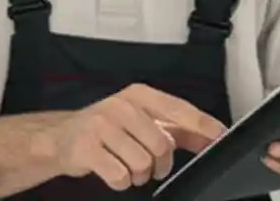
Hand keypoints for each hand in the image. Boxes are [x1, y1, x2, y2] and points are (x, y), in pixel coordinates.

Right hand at [43, 84, 227, 191]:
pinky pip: (120, 176)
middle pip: (162, 144)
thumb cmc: (106, 130)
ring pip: (141, 163)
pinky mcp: (86, 148)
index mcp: (138, 95)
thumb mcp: (142, 121)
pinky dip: (121, 182)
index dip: (201, 124)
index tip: (220, 136)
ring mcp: (102, 125)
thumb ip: (177, 128)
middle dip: (160, 164)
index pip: (177, 108)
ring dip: (138, 175)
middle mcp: (121, 106)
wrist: (59, 138)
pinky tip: (113, 172)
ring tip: (127, 167)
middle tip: (149, 165)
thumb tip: (211, 135)